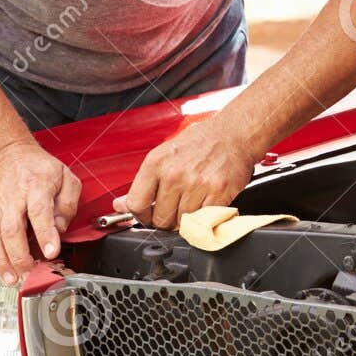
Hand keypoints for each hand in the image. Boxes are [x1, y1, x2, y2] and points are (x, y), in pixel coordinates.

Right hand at [0, 140, 81, 284]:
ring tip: (11, 277)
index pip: (40, 212)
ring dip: (0, 260)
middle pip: (11, 229)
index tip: (52, 252)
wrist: (8, 155)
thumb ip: (68, 203)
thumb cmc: (39, 169)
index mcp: (37, 185)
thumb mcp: (65, 177)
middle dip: (19, 256)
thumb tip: (60, 228)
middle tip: (28, 273)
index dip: (46, 234)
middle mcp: (12, 196)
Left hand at [114, 116, 254, 229]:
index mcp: (156, 163)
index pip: (136, 204)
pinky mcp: (219, 192)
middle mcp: (174, 174)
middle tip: (174, 210)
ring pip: (182, 222)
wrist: (234, 133)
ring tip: (192, 204)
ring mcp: (197, 184)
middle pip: (160, 218)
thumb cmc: (199, 142)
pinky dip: (204, 218)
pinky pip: (203, 220)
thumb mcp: (164, 155)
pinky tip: (205, 205)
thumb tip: (121, 205)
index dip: (141, 216)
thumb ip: (143, 183)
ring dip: (186, 219)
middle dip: (166, 219)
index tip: (148, 216)